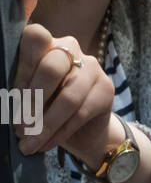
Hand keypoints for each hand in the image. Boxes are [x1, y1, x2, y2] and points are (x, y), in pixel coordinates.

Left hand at [13, 17, 117, 165]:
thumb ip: (21, 92)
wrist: (82, 130)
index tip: (14, 96)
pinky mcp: (106, 88)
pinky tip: (45, 144)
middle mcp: (71, 48)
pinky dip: (59, 133)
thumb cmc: (47, 107)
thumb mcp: (29, 96)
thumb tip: (12, 105)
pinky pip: (80, 113)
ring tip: (29, 143)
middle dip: (33, 102)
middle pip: (52, 68)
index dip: (23, 68)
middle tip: (19, 128)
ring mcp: (91, 67)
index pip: (35, 38)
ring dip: (45, 125)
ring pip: (68, 98)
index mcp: (46, 43)